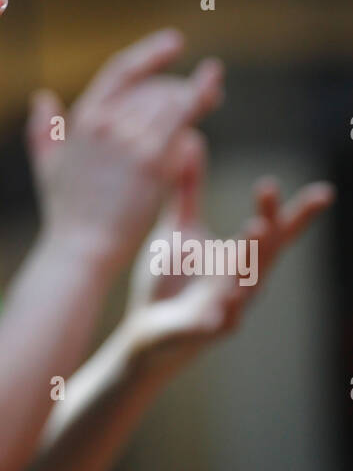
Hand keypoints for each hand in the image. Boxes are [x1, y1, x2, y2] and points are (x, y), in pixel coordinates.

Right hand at [25, 30, 224, 273]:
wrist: (82, 248)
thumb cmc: (66, 213)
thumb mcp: (48, 164)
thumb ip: (43, 129)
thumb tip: (43, 98)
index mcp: (83, 118)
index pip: (121, 71)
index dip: (149, 53)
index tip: (174, 43)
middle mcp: (107, 122)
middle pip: (155, 86)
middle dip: (180, 84)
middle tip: (206, 88)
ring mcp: (130, 140)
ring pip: (173, 100)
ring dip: (196, 94)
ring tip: (212, 94)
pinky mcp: (153, 161)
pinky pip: (182, 122)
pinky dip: (198, 105)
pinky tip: (212, 98)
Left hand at [124, 131, 333, 378]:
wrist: (145, 331)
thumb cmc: (170, 280)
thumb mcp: (179, 227)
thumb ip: (189, 188)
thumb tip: (192, 139)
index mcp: (240, 258)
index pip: (276, 233)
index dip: (298, 214)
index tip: (324, 192)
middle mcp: (242, 282)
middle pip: (263, 250)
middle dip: (270, 221)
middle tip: (269, 189)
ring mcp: (226, 309)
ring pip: (246, 283)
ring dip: (252, 257)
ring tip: (256, 228)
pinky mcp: (202, 331)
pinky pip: (219, 323)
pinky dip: (226, 313)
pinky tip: (229, 301)